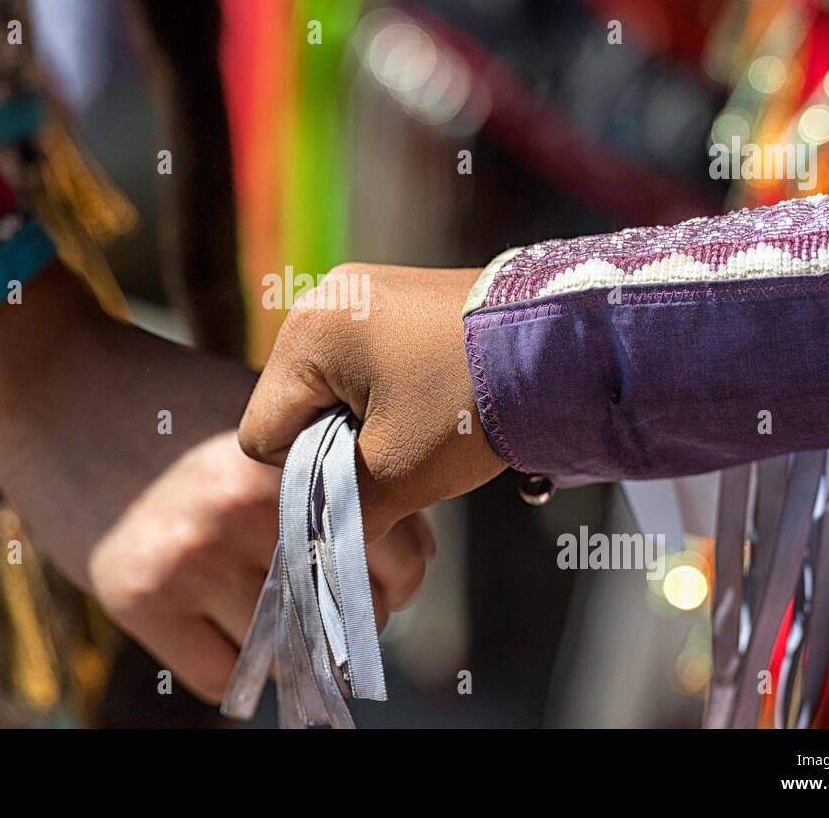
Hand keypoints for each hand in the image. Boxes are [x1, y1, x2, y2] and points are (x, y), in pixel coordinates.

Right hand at [89, 430, 434, 701]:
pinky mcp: (139, 597)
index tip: (392, 579)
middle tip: (345, 608)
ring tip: (292, 622)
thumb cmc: (173, 400)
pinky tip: (235, 632)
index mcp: (291, 459)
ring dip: (301, 650)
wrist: (56, 389)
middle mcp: (244, 510)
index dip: (402, 572)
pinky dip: (242, 669)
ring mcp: (189, 558)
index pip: (394, 550)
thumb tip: (409, 550)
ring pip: (290, 651)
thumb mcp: (267, 414)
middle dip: (358, 616)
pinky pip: (224, 677)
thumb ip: (328, 469)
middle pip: (348, 607)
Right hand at [239, 263, 507, 540]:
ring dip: (364, 421)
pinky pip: (361, 362)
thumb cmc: (472, 404)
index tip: (368, 469)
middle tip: (400, 449)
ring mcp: (362, 289)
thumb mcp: (398, 474)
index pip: (264, 434)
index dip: (309, 471)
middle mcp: (324, 297)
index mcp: (307, 332)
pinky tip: (430, 401)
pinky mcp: (395, 295)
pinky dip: (387, 394)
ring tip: (421, 424)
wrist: (564, 346)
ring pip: (329, 389)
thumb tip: (322, 539)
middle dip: (338, 443)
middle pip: (294, 408)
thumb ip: (342, 510)